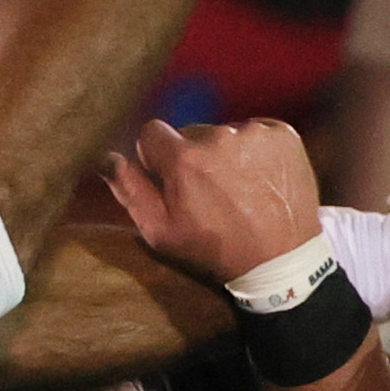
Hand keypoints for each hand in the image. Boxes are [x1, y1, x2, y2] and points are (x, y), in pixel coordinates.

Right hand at [101, 117, 323, 285]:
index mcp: (183, 157)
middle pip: (190, 133)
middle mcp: (218, 135)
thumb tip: (106, 158)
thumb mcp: (161, 231)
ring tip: (239, 187)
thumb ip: (130, 190)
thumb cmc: (215, 249)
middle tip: (209, 189)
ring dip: (226, 154)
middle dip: (193, 155)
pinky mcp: (283, 134)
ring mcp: (254, 133)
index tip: (171, 179)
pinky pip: (257, 131)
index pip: (151, 132)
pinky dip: (256, 149)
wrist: (282, 259)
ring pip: (224, 133)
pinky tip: (260, 177)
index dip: (157, 157)